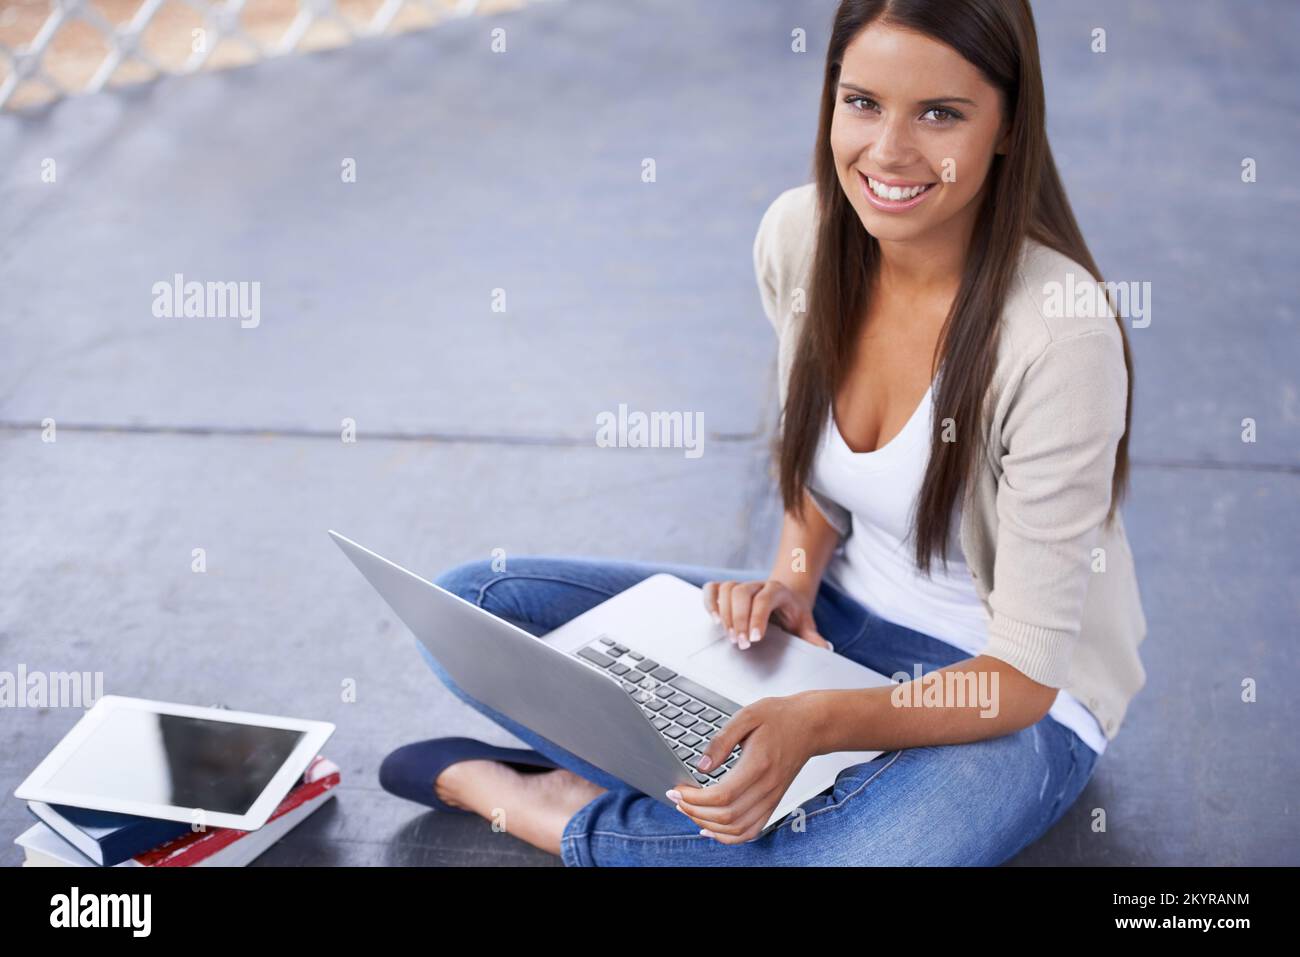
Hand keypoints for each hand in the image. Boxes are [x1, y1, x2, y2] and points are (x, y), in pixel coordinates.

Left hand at [667, 693, 816, 843]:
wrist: (809, 726)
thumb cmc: (779, 717)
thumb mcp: (746, 716)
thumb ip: (721, 741)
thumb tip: (702, 765)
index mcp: (758, 764)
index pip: (721, 795)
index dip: (694, 798)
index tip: (676, 790)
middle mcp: (767, 787)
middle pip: (726, 816)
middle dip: (694, 811)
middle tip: (676, 799)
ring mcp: (772, 798)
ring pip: (737, 829)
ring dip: (708, 826)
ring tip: (689, 811)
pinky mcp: (773, 802)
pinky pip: (752, 831)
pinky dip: (729, 837)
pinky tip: (711, 829)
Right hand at [701, 579, 832, 649]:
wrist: (786, 597)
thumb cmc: (793, 614)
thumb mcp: (805, 624)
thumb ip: (812, 636)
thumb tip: (824, 648)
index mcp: (778, 591)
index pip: (764, 599)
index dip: (757, 618)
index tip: (753, 639)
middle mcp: (758, 585)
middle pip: (741, 592)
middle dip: (738, 619)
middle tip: (739, 643)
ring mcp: (742, 585)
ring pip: (726, 589)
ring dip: (724, 612)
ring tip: (728, 635)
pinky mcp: (728, 590)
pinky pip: (713, 589)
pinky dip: (709, 602)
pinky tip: (715, 620)